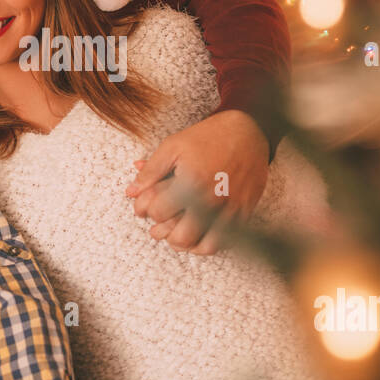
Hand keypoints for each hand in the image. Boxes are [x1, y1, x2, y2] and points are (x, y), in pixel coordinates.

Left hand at [126, 110, 269, 254]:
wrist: (248, 132)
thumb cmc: (208, 137)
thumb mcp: (173, 146)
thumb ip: (151, 170)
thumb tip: (131, 192)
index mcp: (192, 182)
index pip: (159, 213)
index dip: (147, 210)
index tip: (147, 206)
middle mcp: (212, 199)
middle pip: (181, 237)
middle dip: (165, 234)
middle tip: (159, 226)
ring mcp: (231, 209)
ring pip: (205, 247)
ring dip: (188, 244)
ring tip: (178, 234)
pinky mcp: (245, 212)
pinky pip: (226, 241)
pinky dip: (209, 243)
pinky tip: (199, 234)